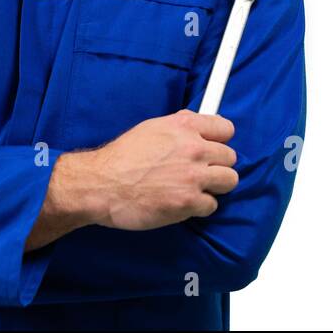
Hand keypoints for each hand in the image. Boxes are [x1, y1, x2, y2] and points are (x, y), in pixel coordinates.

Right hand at [77, 109, 238, 230]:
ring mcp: (193, 176)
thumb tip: (196, 125)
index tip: (215, 147)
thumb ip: (179, 127)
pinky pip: (212, 205)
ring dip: (214, 187)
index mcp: (184, 126)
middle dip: (217, 166)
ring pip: (229, 181)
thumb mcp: (151, 128)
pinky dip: (199, 207)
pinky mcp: (189, 202)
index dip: (220, 140)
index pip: (226, 128)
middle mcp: (193, 148)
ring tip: (195, 188)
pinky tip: (182, 203)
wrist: (102, 185)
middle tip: (200, 172)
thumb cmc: (121, 158)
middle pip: (230, 157)